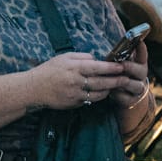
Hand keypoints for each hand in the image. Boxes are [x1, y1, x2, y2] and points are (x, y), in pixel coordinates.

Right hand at [34, 52, 148, 110]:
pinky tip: (103, 92)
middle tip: (126, 78)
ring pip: (98, 94)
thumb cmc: (49, 70)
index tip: (122, 66)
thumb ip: (82, 57)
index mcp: (74, 67)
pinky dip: (98, 96)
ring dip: (109, 90)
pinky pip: (90, 100)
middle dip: (116, 80)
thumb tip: (96, 59)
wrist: (34, 88)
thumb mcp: (64, 57)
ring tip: (116, 85)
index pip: (97, 67)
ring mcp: (75, 94)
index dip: (112, 68)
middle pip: (101, 82)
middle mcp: (75, 81)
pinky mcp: (73, 104)